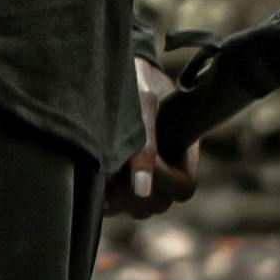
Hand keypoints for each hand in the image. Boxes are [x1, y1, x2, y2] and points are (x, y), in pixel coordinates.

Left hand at [117, 47, 198, 214]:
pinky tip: (96, 171)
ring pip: (135, 209)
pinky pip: (113, 208)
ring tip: (107, 163)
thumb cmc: (138, 81)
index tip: (147, 155)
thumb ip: (146, 145)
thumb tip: (142, 189)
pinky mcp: (116, 184)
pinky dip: (104, 197)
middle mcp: (163, 173)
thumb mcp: (143, 105)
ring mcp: (139, 181)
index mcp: (181, 154)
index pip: (183, 190)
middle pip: (157, 206)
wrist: (114, 70)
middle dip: (136, 189)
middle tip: (118, 161)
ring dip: (119, 193)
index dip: (165, 180)